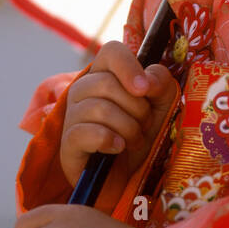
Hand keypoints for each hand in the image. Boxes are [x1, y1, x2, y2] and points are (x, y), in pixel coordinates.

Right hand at [60, 40, 180, 187]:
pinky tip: (117, 148)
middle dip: (136, 108)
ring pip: (99, 108)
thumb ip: (160, 83)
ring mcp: (71, 115)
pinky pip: (86, 132)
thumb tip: (146, 81)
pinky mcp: (67, 142)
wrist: (128, 176)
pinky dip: (110, 141)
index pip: (111, 51)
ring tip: (133, 140)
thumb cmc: (141, 134)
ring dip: (128, 128)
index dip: (129, 66)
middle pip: (107, 83)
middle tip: (144, 125)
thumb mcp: (161, 105)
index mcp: (105, 73)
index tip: (144, 89)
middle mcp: (82, 88)